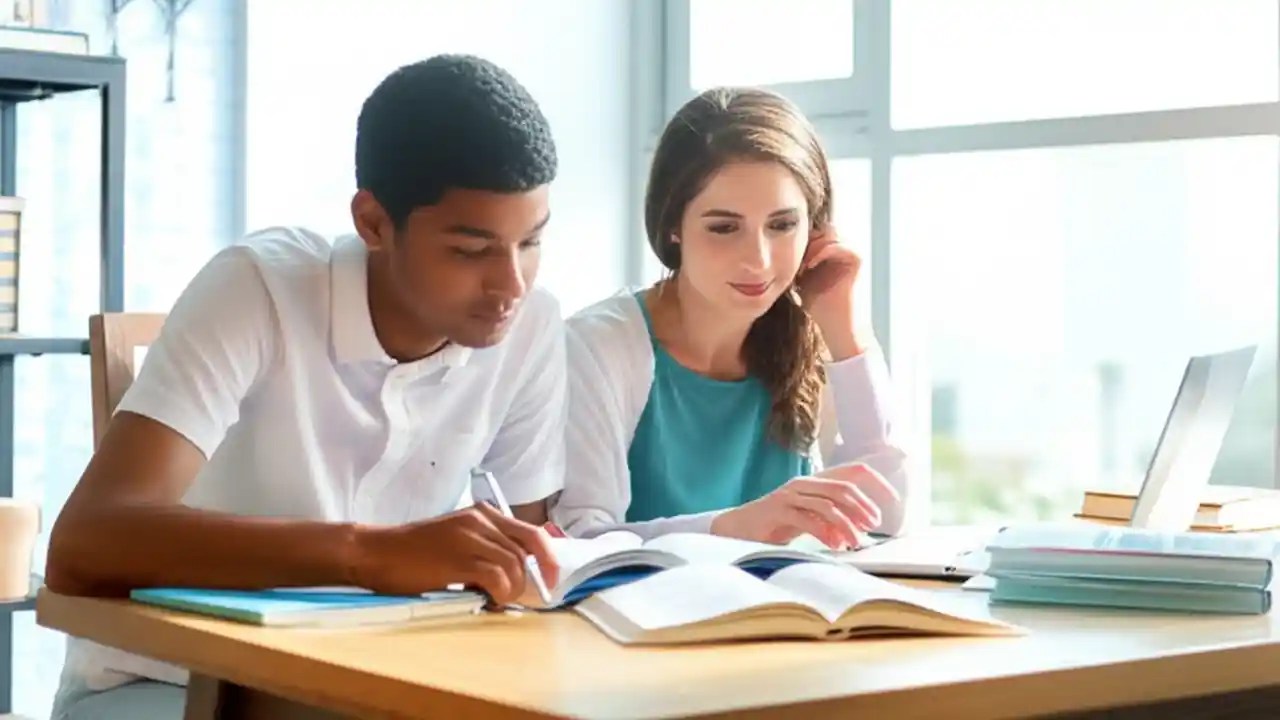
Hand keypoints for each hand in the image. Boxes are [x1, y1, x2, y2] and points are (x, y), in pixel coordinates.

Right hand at [351, 503, 559, 606]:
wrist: (376, 552)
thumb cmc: (413, 553)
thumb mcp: (456, 542)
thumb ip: (485, 549)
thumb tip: (516, 575)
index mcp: (482, 514)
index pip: (532, 533)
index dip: (549, 558)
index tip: (552, 579)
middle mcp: (480, 519)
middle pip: (526, 552)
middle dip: (527, 581)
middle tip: (511, 598)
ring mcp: (469, 536)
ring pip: (514, 566)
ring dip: (510, 590)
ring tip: (493, 599)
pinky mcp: (458, 557)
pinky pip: (496, 577)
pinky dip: (498, 593)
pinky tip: (486, 599)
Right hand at [710, 464, 899, 549]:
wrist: (735, 529)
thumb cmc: (775, 525)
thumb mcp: (808, 519)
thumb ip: (831, 521)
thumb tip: (858, 531)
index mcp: (815, 482)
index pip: (854, 471)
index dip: (877, 483)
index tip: (893, 501)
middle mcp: (804, 483)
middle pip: (843, 488)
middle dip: (863, 507)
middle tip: (873, 526)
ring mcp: (789, 495)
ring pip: (828, 505)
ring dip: (847, 524)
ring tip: (855, 542)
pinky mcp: (778, 511)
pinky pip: (808, 519)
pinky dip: (825, 533)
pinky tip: (835, 545)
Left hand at [796, 225, 867, 358]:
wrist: (833, 322)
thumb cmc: (815, 303)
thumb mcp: (799, 276)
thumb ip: (795, 259)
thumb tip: (773, 246)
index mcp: (830, 250)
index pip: (814, 230)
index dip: (800, 239)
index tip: (785, 255)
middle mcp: (842, 248)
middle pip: (821, 228)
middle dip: (806, 240)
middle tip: (795, 260)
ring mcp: (850, 252)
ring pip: (828, 233)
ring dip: (812, 246)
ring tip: (802, 264)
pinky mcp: (856, 259)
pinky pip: (837, 245)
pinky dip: (822, 252)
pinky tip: (811, 265)